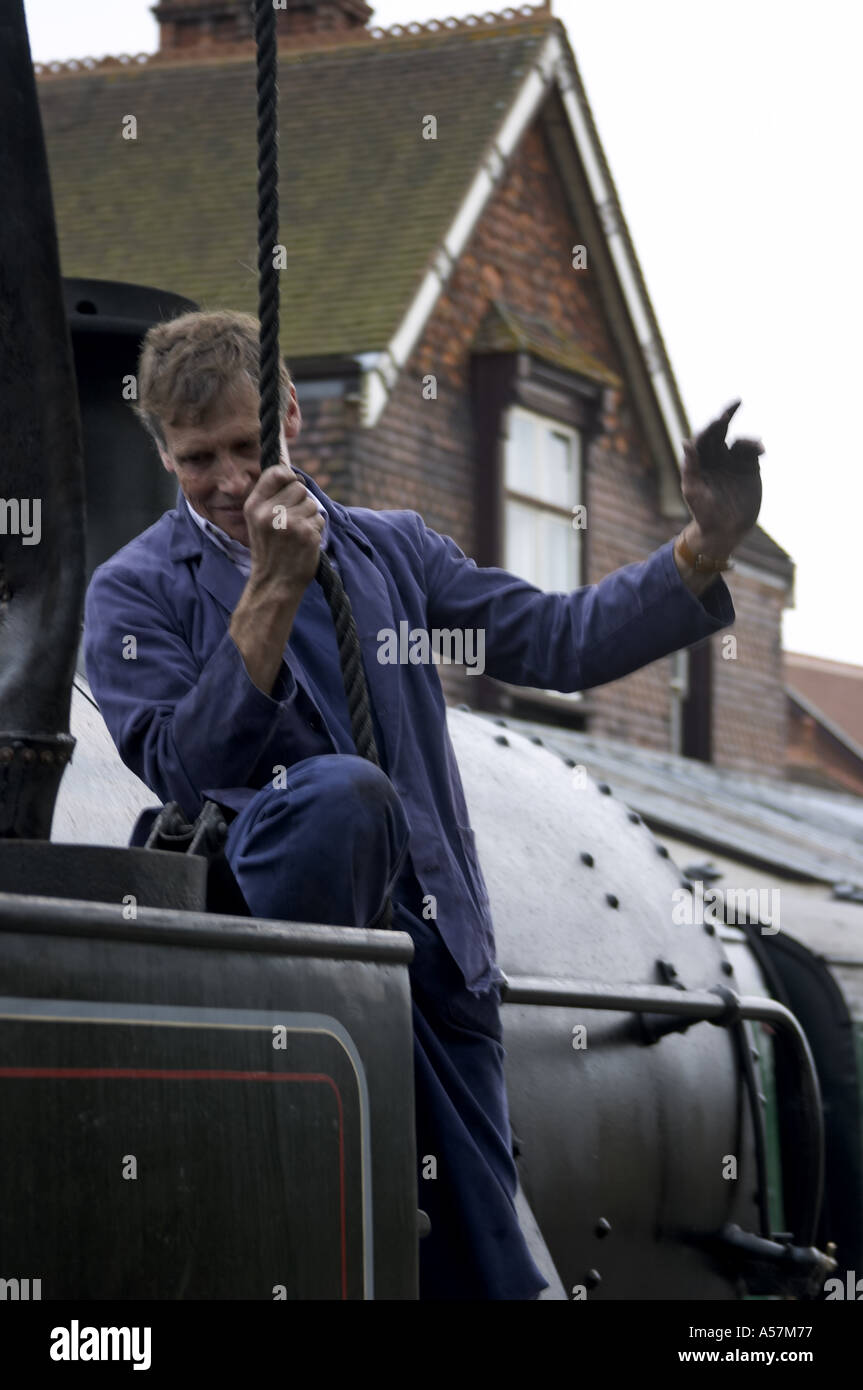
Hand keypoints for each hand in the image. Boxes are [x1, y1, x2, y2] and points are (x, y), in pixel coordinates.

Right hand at [242, 462, 324, 592]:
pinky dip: (316, 529)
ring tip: (297, 533)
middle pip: (299, 486)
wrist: (274, 582)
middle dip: (301, 500)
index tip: (291, 486)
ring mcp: (288, 523)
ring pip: (311, 503)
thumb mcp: (258, 520)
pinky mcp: (306, 534)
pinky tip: (304, 542)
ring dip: (309, 516)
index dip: (289, 476)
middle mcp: (269, 513)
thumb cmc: (269, 549)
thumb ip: (271, 497)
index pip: (276, 472)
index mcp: (254, 506)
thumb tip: (292, 473)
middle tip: (292, 520)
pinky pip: (320, 518)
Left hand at [680, 401, 763, 555]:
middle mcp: (716, 457)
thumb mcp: (693, 491)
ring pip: (740, 442)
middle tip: (735, 403)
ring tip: (755, 446)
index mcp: (700, 460)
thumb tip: (686, 441)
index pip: (705, 437)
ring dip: (746, 440)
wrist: (724, 531)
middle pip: (721, 431)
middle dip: (728, 417)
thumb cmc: (703, 512)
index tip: (720, 417)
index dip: (712, 425)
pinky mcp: (749, 469)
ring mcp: (734, 462)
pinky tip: (761, 449)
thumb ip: (690, 466)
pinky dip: (757, 448)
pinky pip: (753, 453)